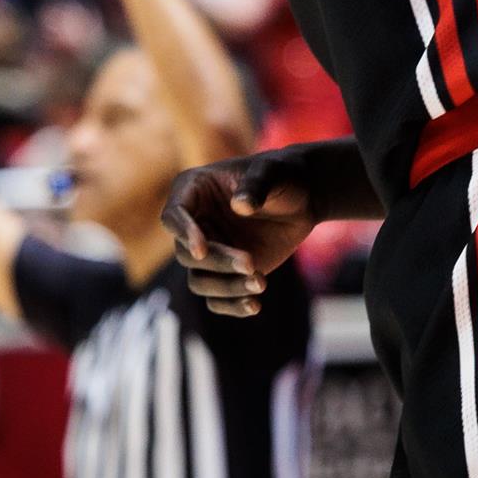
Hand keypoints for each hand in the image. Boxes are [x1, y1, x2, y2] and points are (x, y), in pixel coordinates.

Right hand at [161, 149, 321, 316]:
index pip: (173, 215)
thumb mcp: (272, 172)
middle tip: (251, 263)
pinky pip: (216, 299)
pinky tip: (255, 304)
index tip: (201, 250)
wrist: (303, 198)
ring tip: (261, 283)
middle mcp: (195, 223)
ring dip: (226, 287)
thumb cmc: (282, 175)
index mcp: (194, 190)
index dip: (183, 233)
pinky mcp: (225, 272)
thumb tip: (241, 206)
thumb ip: (256, 186)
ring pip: (199, 281)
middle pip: (187, 254)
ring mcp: (209, 250)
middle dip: (218, 262)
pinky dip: (232, 305)